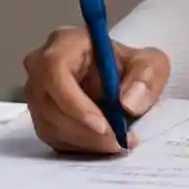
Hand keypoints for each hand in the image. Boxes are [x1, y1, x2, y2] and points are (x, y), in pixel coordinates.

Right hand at [23, 26, 170, 154]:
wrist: (124, 78)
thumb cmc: (132, 65)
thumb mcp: (150, 63)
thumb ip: (145, 77)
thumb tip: (128, 103)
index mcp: (65, 42)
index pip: (55, 71)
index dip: (74, 102)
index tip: (102, 125)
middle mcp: (42, 66)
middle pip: (49, 104)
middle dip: (84, 129)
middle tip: (117, 141)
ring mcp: (38, 93)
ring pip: (50, 125)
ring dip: (85, 141)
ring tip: (118, 143)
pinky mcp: (41, 116)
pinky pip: (54, 138)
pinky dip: (81, 146)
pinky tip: (105, 144)